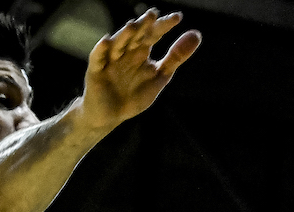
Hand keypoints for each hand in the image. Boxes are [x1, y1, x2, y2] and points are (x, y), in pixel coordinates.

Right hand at [78, 8, 201, 130]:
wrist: (111, 116)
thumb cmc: (134, 95)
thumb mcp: (160, 76)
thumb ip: (176, 57)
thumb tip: (197, 34)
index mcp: (140, 51)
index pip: (153, 34)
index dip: (164, 26)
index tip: (178, 18)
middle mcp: (125, 52)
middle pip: (135, 36)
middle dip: (143, 26)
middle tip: (153, 15)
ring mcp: (110, 60)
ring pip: (118, 44)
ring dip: (124, 35)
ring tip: (134, 25)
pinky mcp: (96, 70)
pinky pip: (98, 58)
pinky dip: (101, 50)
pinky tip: (107, 41)